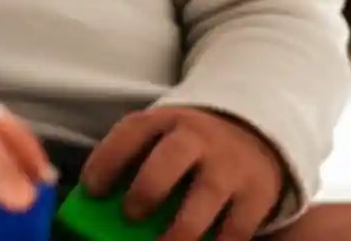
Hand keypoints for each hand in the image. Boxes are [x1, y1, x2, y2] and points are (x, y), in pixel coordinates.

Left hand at [81, 106, 283, 240]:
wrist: (253, 133)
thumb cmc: (189, 146)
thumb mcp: (162, 137)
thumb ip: (134, 160)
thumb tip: (96, 206)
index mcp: (167, 120)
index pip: (132, 132)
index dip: (107, 161)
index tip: (93, 190)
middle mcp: (199, 138)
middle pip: (170, 159)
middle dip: (146, 191)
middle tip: (130, 215)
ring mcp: (230, 165)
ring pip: (205, 198)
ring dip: (178, 232)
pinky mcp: (256, 194)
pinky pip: (235, 228)